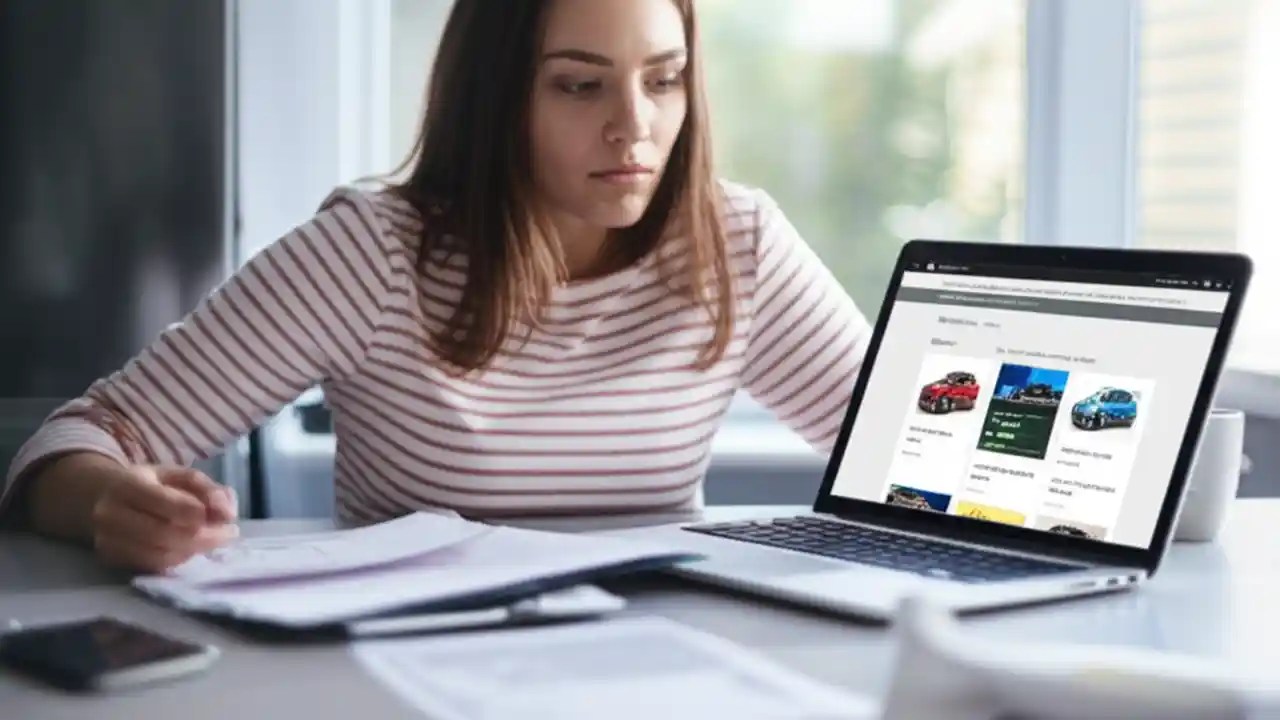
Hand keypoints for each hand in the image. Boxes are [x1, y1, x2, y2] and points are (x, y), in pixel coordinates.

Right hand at [91, 465, 239, 572]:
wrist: (100, 499)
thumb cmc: (148, 484)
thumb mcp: (177, 474)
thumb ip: (206, 488)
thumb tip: (227, 514)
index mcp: (127, 485)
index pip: (164, 503)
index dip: (197, 512)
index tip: (222, 516)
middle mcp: (111, 514)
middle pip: (163, 533)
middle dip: (204, 537)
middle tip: (229, 533)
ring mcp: (108, 540)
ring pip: (160, 555)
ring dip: (194, 550)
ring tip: (214, 540)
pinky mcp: (112, 559)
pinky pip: (153, 566)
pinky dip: (179, 559)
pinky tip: (192, 548)